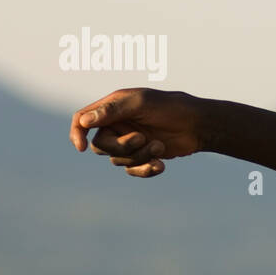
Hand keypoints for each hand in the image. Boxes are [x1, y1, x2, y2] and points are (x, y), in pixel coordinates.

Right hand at [68, 88, 204, 176]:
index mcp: (112, 109)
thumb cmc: (170, 107)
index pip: (82, 120)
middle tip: (142, 138)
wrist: (198, 125)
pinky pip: (133, 171)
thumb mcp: (141, 103)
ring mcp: (129, 142)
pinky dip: (145, 170)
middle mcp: (117, 126)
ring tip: (159, 145)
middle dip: (121, 146)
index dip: (77, 133)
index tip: (81, 146)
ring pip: (118, 160)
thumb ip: (113, 110)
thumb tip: (84, 121)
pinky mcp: (143, 157)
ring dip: (140, 156)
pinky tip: (161, 165)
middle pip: (100, 146)